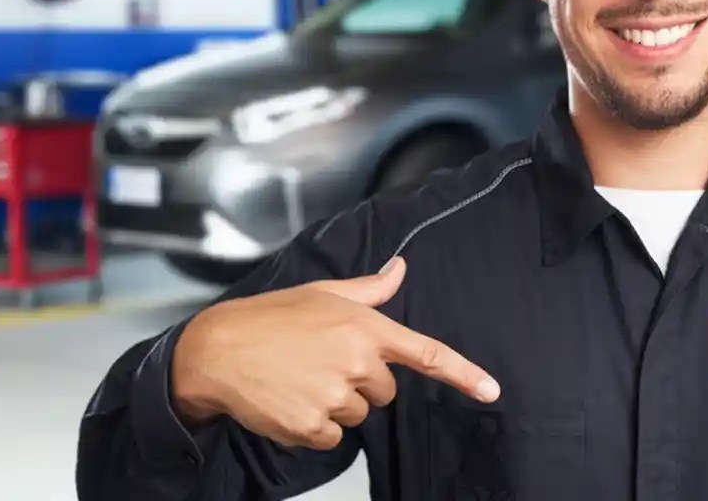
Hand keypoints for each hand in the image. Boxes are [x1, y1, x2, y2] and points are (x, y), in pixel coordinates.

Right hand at [171, 256, 499, 450]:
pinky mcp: (312, 425)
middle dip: (360, 383)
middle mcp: (356, 361)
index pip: (425, 352)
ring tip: (300, 380)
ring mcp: (334, 395)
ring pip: (358, 416)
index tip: (491, 390)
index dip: (463, 373)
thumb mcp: (322, 293)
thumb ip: (369, 288)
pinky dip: (314, 427)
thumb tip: (401, 268)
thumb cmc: (270, 318)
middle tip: (321, 365)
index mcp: (364, 327)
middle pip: (384, 392)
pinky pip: (332, 439)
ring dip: (334, 405)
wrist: (217, 350)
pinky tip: (290, 401)